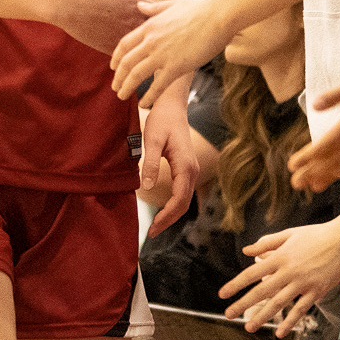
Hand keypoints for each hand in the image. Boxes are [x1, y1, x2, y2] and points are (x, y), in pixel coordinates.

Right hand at [50, 0, 155, 54]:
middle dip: (160, 36)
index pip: (164, 15)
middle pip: (158, 35)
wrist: (67, 2)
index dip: (165, 18)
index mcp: (140, 4)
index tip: (164, 20)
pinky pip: (127, 57)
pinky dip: (130, 57)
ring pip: (143, 50)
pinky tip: (130, 57)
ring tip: (150, 53)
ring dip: (147, 50)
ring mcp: (123, 37)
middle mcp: (135, 22)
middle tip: (163, 40)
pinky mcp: (110, 48)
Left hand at [112, 0, 230, 99]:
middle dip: (118, 77)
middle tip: (115, 87)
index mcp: (150, 26)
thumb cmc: (201, 8)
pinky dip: (148, 96)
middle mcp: (151, 41)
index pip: (125, 44)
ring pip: (136, 75)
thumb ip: (155, 8)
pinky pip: (157, 86)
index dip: (116, 57)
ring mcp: (162, 54)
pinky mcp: (176, 67)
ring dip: (127, 87)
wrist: (219, 16)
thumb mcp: (173, 4)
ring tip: (122, 96)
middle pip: (126, 62)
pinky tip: (144, 104)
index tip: (113, 67)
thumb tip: (139, 5)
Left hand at [140, 99, 200, 234]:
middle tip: (151, 234)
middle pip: (184, 204)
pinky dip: (173, 205)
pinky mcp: (187, 168)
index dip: (166, 217)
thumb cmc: (161, 120)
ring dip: (171, 214)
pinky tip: (162, 210)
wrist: (173, 106)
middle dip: (169, 220)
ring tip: (155, 226)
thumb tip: (147, 187)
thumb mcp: (151, 140)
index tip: (152, 228)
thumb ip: (150, 163)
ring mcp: (192, 170)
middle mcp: (193, 170)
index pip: (179, 200)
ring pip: (185, 199)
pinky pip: (183, 192)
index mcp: (186, 166)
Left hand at [223, 220, 339, 332]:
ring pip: (279, 303)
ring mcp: (303, 282)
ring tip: (249, 327)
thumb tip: (246, 252)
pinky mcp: (317, 290)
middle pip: (261, 291)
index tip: (222, 295)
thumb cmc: (317, 234)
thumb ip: (267, 243)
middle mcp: (289, 271)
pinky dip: (290, 321)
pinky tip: (280, 333)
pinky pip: (300, 309)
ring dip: (262, 317)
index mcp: (280, 256)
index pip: (252, 273)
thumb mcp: (290, 234)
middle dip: (243, 304)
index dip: (236, 285)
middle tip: (228, 315)